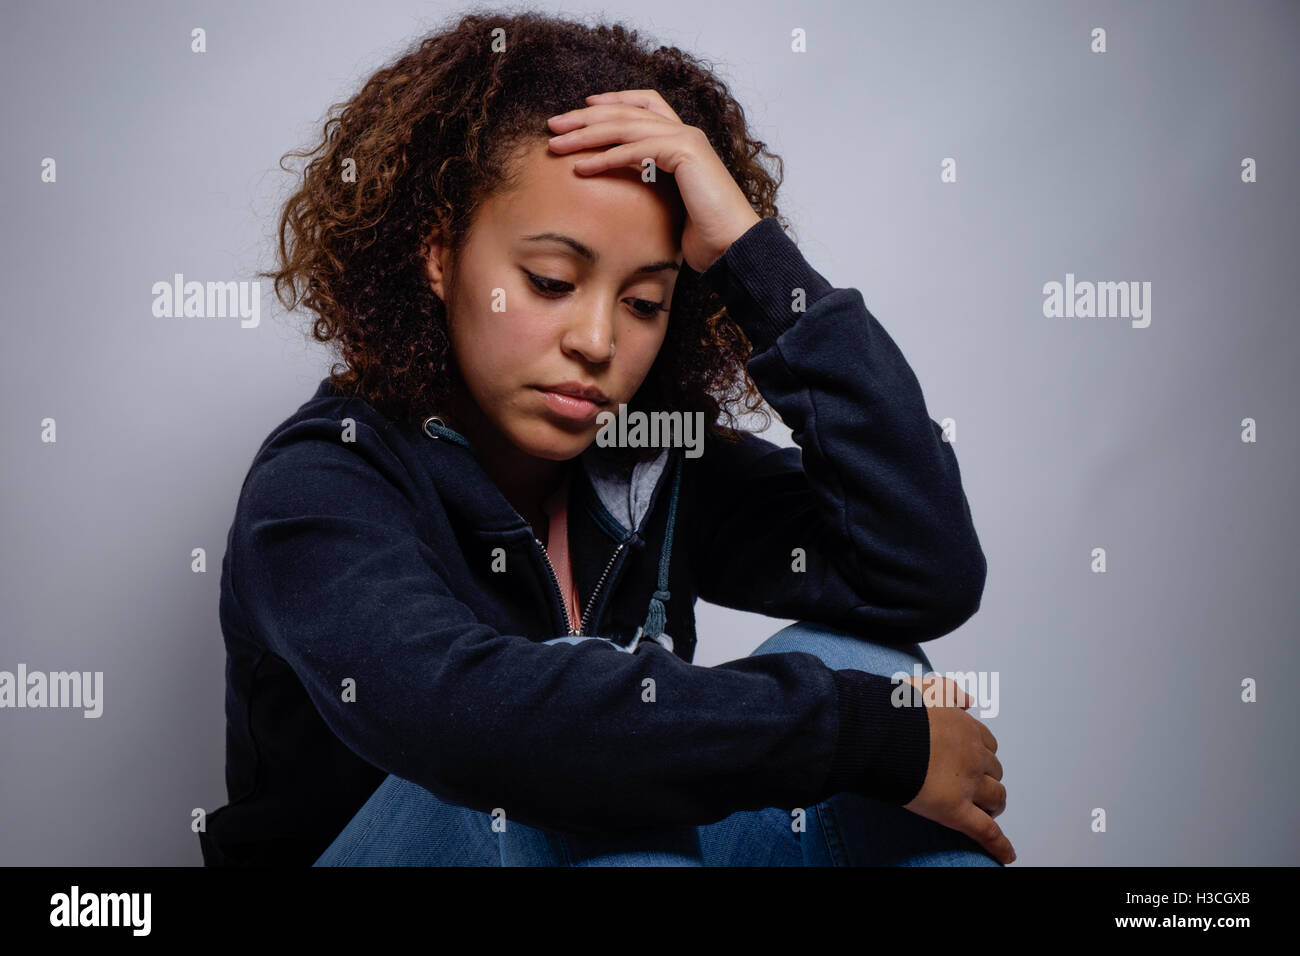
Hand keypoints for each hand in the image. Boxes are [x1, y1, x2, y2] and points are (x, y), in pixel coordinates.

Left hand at [545, 89, 761, 273]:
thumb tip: (622, 199)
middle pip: (627, 111)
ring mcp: (686, 139)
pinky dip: (604, 157)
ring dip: (586, 134)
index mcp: (684, 140)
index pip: (645, 105)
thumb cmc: (705, 236)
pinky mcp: (684, 153)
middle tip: (554, 125)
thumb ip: (650, 188)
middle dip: (586, 117)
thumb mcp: (669, 206)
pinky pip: (634, 150)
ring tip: (556, 145)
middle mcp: (685, 133)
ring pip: (625, 126)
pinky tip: (580, 168)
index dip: (614, 101)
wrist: (734, 247)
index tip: (583, 108)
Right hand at [901, 674, 1015, 863]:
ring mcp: (967, 784)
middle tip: (976, 787)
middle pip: (993, 771)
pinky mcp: (956, 810)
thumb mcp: (926, 688)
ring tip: (987, 814)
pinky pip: (985, 831)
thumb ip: (949, 692)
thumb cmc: (895, 712)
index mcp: (965, 728)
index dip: (981, 755)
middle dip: (987, 779)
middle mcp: (972, 755)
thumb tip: (967, 700)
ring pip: (996, 798)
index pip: (986, 744)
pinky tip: (1006, 855)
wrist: (880, 732)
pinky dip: (999, 845)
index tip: (974, 761)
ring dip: (994, 806)